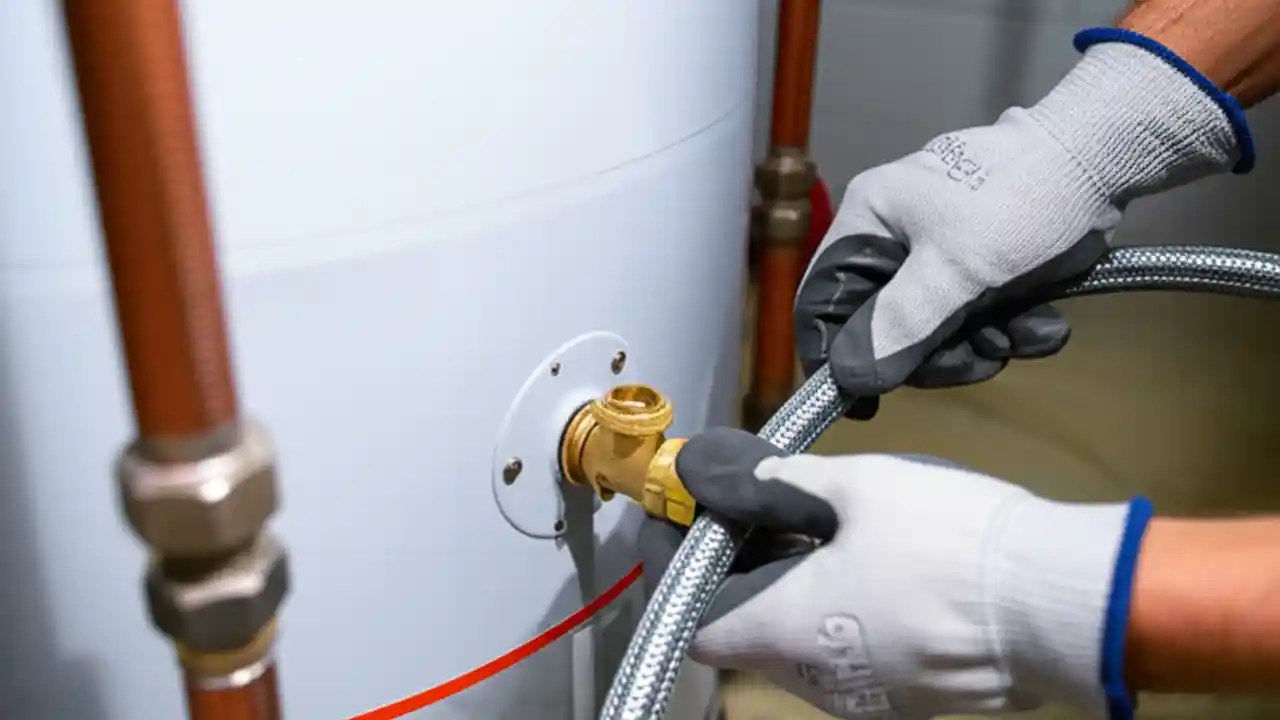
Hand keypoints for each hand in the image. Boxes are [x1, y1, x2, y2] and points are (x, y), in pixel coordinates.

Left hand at [639, 428, 1137, 719]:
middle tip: (758, 510)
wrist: (1057, 602)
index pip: (691, 619)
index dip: (680, 569)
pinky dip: (834, 613)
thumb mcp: (855, 487)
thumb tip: (723, 473)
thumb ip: (778, 485)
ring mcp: (862, 696)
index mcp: (783, 631)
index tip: (693, 523)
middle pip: (742, 630)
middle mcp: (812, 680)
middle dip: (739, 570)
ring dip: (788, 591)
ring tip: (815, 528)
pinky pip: (846, 655)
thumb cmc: (946, 540)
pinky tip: (864, 565)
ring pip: (796, 645)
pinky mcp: (907, 697)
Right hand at [794, 41, 1242, 404]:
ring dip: (982, 344)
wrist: (1104, 162)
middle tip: (984, 356)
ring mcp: (936, 255)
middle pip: (883, 326)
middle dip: (937, 353)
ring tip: (1026, 332)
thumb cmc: (1020, 200)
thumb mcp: (958, 268)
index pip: (823, 300)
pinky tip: (1044, 325)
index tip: (866, 401)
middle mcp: (892, 239)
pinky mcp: (978, 268)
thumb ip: (901, 324)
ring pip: (934, 331)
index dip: (835, 353)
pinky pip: (974, 320)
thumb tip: (849, 378)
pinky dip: (1008, 330)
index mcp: (868, 222)